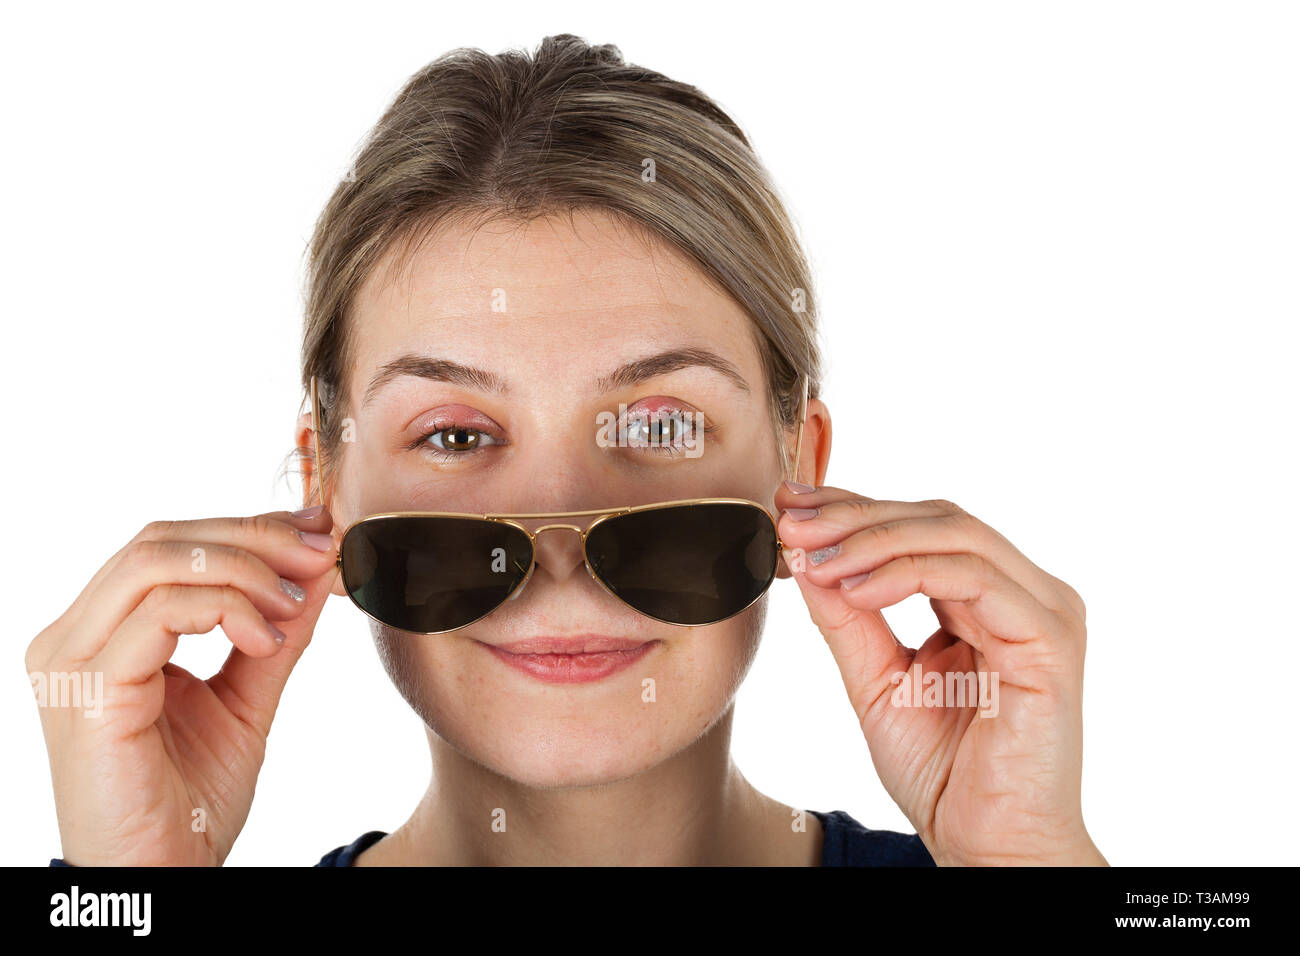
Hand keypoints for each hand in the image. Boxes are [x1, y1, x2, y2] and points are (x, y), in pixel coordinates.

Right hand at [25, 506, 337, 865]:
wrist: (166, 875)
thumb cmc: (191, 798)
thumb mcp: (246, 697)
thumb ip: (275, 632)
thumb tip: (318, 567)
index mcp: (100, 632)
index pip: (169, 544)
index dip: (248, 526)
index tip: (319, 528)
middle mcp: (73, 638)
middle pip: (161, 539)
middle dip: (255, 535)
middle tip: (323, 550)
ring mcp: (72, 663)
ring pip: (157, 562)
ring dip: (246, 568)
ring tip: (297, 603)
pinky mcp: (88, 693)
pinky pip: (157, 613)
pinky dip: (227, 609)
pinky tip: (269, 639)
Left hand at [774, 482, 1105, 865]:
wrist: (987, 846)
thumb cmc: (943, 772)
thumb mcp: (875, 678)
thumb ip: (846, 617)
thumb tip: (803, 553)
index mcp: (990, 598)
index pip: (921, 527)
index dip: (854, 509)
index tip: (790, 507)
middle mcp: (1025, 593)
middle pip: (938, 518)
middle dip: (855, 515)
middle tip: (793, 522)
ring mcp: (1044, 611)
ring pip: (956, 534)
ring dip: (874, 538)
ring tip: (814, 556)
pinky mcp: (1050, 639)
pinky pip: (975, 578)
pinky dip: (908, 572)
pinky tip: (855, 590)